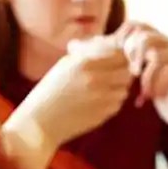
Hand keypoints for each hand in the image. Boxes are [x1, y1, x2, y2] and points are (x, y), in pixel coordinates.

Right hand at [10, 37, 132, 149]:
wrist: (40, 122)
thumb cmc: (50, 91)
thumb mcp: (65, 65)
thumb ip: (88, 55)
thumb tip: (111, 46)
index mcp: (85, 64)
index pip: (120, 55)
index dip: (121, 57)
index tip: (117, 60)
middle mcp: (96, 79)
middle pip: (127, 72)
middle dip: (123, 73)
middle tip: (114, 75)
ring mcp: (102, 98)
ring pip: (125, 89)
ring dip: (118, 88)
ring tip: (103, 89)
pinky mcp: (104, 113)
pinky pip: (118, 103)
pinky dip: (112, 102)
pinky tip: (98, 102)